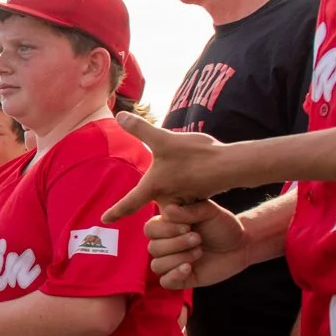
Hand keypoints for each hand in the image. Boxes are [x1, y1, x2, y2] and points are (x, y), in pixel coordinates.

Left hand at [102, 116, 238, 219]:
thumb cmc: (196, 155)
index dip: (115, 211)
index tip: (103, 220)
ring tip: (187, 170)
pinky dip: (186, 188)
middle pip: (152, 198)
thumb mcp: (164, 139)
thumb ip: (141, 129)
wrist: (231, 165)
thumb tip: (119, 115)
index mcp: (153, 188)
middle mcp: (166, 199)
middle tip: (171, 173)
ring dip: (173, 188)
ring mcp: (182, 200)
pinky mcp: (197, 198)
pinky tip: (196, 173)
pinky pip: (185, 197)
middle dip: (155, 190)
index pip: (128, 204)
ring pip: (170, 198)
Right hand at [144, 200, 250, 289]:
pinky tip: (189, 268)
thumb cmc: (223, 226)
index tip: (187, 226)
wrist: (241, 244)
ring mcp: (172, 263)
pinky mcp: (181, 279)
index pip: (150, 230)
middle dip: (176, 244)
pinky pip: (165, 282)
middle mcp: (166, 246)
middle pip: (153, 248)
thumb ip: (189, 211)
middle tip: (198, 239)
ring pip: (157, 265)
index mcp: (167, 228)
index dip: (165, 229)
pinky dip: (174, 275)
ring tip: (199, 252)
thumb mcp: (208, 212)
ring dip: (178, 258)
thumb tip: (168, 210)